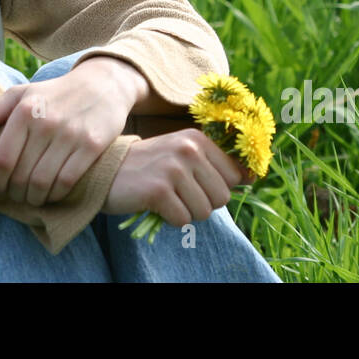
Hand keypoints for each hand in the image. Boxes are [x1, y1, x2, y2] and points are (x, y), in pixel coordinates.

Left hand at [0, 58, 141, 205]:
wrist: (102, 85)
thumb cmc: (53, 95)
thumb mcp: (20, 95)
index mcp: (25, 110)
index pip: (2, 160)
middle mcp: (46, 122)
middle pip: (22, 176)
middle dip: (15, 193)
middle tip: (16, 195)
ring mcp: (71, 134)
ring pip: (43, 183)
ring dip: (34, 198)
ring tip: (32, 197)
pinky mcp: (92, 145)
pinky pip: (67, 181)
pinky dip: (56, 194)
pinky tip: (52, 193)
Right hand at [101, 128, 249, 227]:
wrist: (105, 169)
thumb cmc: (149, 166)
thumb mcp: (182, 154)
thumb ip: (215, 163)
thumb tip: (252, 177)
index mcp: (197, 138)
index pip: (235, 174)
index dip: (219, 186)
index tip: (199, 185)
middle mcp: (188, 149)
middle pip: (222, 197)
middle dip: (203, 202)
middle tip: (178, 192)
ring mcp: (174, 169)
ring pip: (204, 212)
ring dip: (186, 211)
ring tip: (166, 196)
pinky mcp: (159, 191)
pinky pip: (183, 220)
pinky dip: (170, 219)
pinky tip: (155, 203)